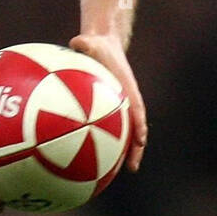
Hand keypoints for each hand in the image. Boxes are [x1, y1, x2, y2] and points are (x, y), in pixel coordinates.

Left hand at [69, 32, 146, 171]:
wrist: (102, 45)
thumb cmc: (96, 45)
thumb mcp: (90, 41)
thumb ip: (85, 43)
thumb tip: (75, 42)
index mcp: (126, 88)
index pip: (137, 109)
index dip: (139, 126)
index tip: (140, 141)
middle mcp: (126, 101)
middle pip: (134, 129)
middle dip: (135, 149)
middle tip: (132, 167)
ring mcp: (118, 107)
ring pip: (123, 134)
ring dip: (122, 152)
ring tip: (114, 173)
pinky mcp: (108, 111)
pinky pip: (108, 130)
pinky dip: (104, 145)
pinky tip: (89, 160)